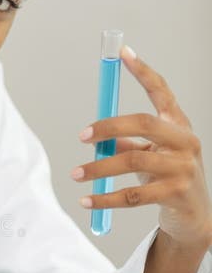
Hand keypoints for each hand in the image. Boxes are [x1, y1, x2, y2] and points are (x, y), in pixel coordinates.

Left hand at [72, 45, 211, 249]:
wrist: (194, 217)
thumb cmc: (169, 180)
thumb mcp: (153, 155)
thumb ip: (129, 143)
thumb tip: (98, 137)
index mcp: (178, 126)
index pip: (162, 91)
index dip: (143, 71)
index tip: (123, 54)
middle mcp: (185, 141)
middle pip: (143, 123)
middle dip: (108, 127)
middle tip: (82, 137)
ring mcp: (183, 167)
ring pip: (133, 160)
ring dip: (99, 168)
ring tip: (77, 174)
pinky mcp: (175, 193)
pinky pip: (132, 195)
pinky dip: (105, 198)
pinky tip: (87, 200)